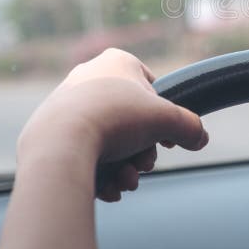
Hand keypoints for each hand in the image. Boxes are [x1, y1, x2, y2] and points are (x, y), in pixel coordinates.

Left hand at [17, 48, 207, 201]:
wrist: (61, 142)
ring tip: (125, 180)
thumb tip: (200, 138)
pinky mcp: (47, 128)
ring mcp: (66, 102)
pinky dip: (99, 170)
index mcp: (117, 61)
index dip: (164, 118)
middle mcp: (88, 76)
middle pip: (130, 119)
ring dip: (123, 165)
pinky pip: (83, 150)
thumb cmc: (116, 118)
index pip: (151, 88)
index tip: (167, 141)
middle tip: (144, 165)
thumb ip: (189, 126)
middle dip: (142, 150)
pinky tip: (108, 187)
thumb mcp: (166, 119)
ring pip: (107, 139)